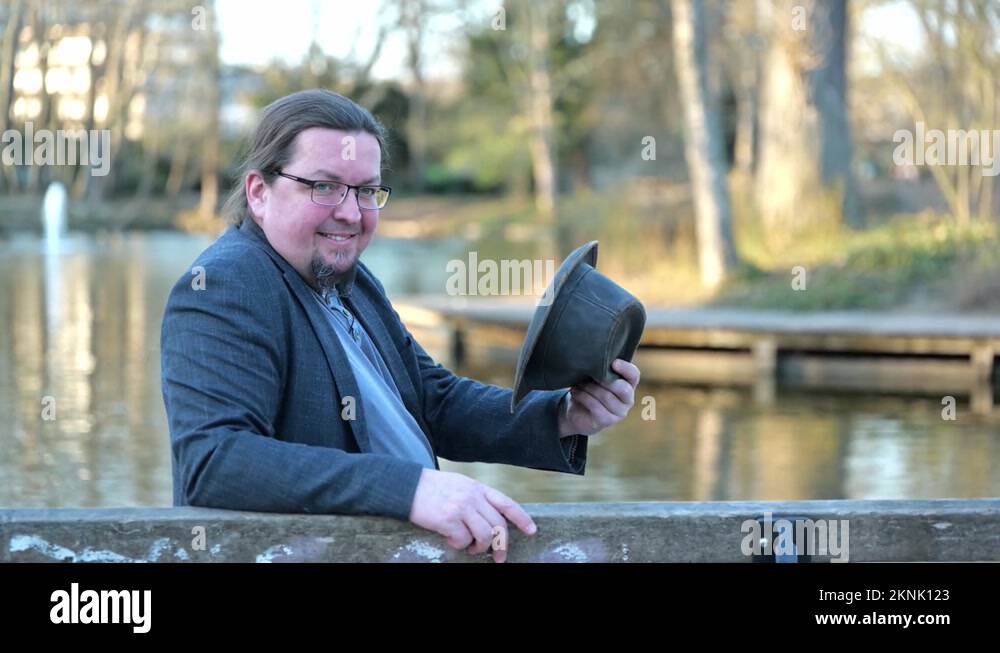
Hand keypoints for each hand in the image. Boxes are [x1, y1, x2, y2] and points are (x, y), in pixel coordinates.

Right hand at [408, 469, 535, 562]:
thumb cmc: (432, 488)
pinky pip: (463, 540)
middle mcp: (473, 496)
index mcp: (478, 488)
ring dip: (479, 547)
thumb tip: (490, 518)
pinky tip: (450, 540)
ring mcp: (461, 507)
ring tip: (470, 548)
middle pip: (498, 524)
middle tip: (498, 557)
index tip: (531, 531)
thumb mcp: (459, 484)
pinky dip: (459, 545)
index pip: (506, 503)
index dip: (521, 518)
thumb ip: (476, 497)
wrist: (407, 486)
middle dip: (501, 544)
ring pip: (484, 535)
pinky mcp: (448, 519)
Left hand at [558, 358, 640, 436]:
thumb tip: (595, 357)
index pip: (634, 375)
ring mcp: (619, 412)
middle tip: (588, 374)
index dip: (626, 368)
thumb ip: (601, 369)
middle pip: (623, 388)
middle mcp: (628, 400)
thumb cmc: (589, 388)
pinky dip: (583, 397)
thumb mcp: (596, 376)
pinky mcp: (607, 421)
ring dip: (589, 388)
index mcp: (628, 385)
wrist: (576, 411)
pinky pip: (596, 407)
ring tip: (577, 383)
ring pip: (606, 396)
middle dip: (604, 380)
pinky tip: (575, 392)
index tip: (614, 362)